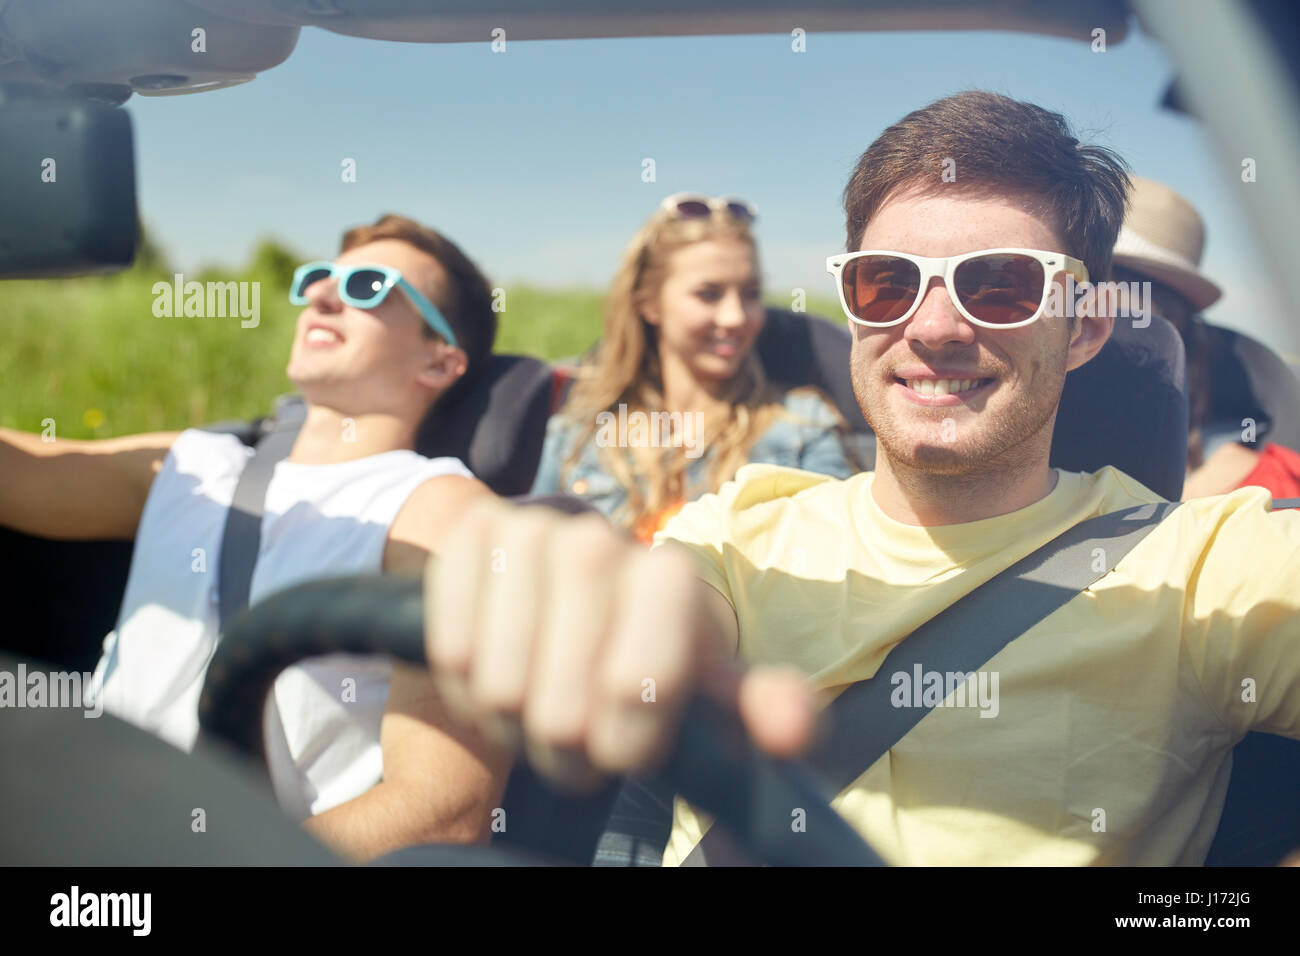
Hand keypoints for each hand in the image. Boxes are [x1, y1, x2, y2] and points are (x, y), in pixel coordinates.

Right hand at [424, 497, 813, 789]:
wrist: (569, 590)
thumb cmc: (642, 650)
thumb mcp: (705, 684)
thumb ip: (758, 708)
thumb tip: (792, 730)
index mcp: (667, 576)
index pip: (642, 684)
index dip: (629, 737)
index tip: (624, 747)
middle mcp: (598, 540)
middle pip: (563, 706)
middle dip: (565, 743)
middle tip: (572, 737)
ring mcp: (529, 528)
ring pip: (501, 684)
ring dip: (512, 723)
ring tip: (532, 709)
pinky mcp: (471, 533)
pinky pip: (452, 649)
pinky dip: (467, 686)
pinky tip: (494, 671)